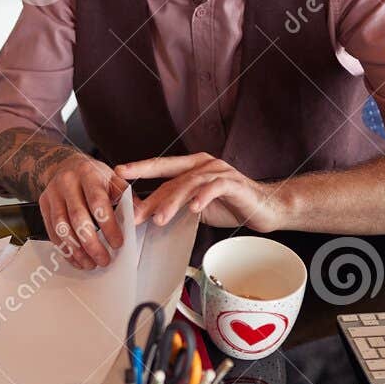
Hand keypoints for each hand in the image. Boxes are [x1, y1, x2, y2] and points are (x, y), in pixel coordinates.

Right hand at [37, 151, 127, 269]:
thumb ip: (127, 196)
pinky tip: (77, 258)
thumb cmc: (93, 175)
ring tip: (90, 263)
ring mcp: (52, 194)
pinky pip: (52, 232)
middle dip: (91, 244)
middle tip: (104, 259)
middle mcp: (66, 182)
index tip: (118, 243)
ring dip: (77, 250)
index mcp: (88, 173)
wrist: (65, 165)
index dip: (108, 226)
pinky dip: (65, 249)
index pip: (98, 202)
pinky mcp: (43, 205)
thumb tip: (140, 216)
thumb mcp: (113, 178)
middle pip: (77, 218)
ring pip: (62, 228)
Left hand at [116, 153, 288, 231]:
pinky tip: (193, 209)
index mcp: (192, 166)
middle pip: (171, 177)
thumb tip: (146, 213)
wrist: (266, 208)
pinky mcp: (234, 183)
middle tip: (134, 212)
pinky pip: (215, 188)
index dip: (139, 168)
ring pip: (189, 184)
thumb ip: (176, 203)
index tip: (118, 174)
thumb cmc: (231, 205)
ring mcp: (219, 171)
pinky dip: (203, 197)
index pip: (161, 167)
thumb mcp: (197, 205)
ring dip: (172, 202)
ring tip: (159, 218)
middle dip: (151, 196)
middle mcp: (203, 164)